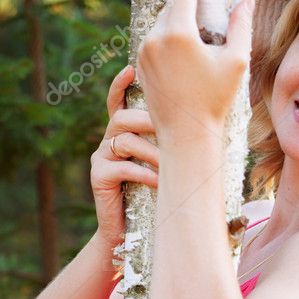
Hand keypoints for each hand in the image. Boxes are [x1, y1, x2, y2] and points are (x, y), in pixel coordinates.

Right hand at [90, 64, 159, 247]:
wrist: (130, 230)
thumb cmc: (153, 195)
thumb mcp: (162, 164)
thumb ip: (168, 143)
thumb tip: (199, 122)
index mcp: (122, 133)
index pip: (117, 102)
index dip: (120, 85)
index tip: (131, 68)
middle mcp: (108, 140)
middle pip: (123, 118)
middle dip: (148, 121)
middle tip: (171, 129)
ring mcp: (101, 157)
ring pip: (125, 141)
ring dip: (153, 152)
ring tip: (171, 165)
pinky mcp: (99, 177)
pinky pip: (122, 167)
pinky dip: (144, 174)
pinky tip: (160, 183)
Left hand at [136, 0, 254, 144]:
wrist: (185, 134)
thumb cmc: (214, 100)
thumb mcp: (236, 62)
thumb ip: (241, 26)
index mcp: (179, 32)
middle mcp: (156, 37)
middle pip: (173, 6)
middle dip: (188, 5)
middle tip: (206, 18)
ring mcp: (144, 50)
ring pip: (163, 23)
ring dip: (179, 25)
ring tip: (198, 49)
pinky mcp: (139, 63)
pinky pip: (155, 40)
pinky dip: (169, 40)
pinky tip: (184, 60)